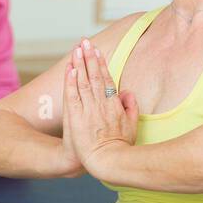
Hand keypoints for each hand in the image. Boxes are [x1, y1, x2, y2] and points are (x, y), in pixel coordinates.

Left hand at [62, 37, 138, 180]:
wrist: (106, 161)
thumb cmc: (121, 146)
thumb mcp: (132, 126)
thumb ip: (132, 107)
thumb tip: (127, 92)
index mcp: (115, 105)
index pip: (106, 79)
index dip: (101, 64)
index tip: (97, 51)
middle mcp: (101, 103)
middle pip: (94, 75)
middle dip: (89, 57)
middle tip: (84, 42)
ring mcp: (88, 109)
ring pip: (83, 81)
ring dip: (79, 64)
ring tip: (76, 49)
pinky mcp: (76, 116)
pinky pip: (72, 94)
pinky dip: (71, 81)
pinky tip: (70, 69)